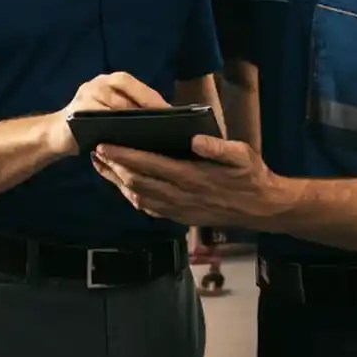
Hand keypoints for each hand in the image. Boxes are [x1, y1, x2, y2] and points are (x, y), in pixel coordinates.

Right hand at [43, 72, 169, 158]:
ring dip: (131, 116)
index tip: (170, 111)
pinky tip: (126, 138)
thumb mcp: (114, 114)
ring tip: (149, 130)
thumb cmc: (93, 125)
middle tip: (162, 120)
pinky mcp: (76, 112)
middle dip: (144, 103)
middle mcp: (97, 82)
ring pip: (113, 102)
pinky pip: (98, 117)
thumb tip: (164, 119)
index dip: (150, 95)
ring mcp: (85, 94)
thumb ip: (132, 110)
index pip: (132, 83)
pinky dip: (113, 127)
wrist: (59, 134)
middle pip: (123, 87)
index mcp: (109, 81)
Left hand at [92, 134, 279, 228]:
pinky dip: (131, 196)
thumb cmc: (251, 176)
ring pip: (138, 196)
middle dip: (113, 167)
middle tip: (95, 151)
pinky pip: (148, 208)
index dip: (124, 155)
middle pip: (136, 182)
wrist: (262, 209)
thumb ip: (219, 147)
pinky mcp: (180, 217)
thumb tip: (196, 139)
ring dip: (117, 181)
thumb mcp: (243, 155)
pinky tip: (122, 185)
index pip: (150, 165)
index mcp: (193, 177)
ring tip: (101, 165)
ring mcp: (179, 209)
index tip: (104, 145)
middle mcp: (181, 196)